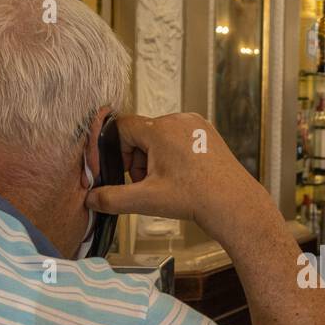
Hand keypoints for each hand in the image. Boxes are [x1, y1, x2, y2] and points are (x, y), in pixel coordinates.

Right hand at [85, 113, 266, 234]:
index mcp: (160, 129)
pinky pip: (180, 137)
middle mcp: (179, 120)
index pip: (121, 128)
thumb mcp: (146, 200)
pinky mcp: (207, 132)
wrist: (233, 204)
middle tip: (148, 183)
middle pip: (142, 133)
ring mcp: (196, 124)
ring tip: (167, 182)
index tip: (126, 172)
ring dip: (156, 157)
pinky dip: (174, 155)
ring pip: (161, 135)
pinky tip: (183, 176)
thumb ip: (112, 198)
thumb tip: (92, 198)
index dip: (118, 152)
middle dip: (139, 159)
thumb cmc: (196, 199)